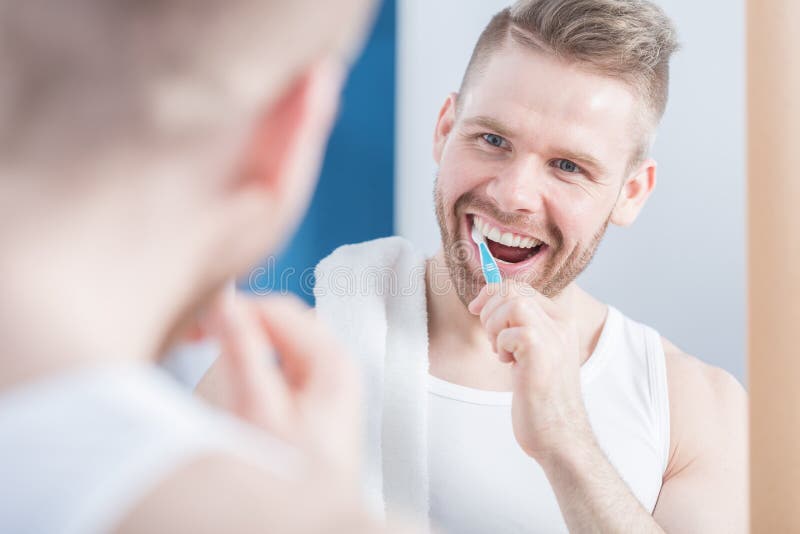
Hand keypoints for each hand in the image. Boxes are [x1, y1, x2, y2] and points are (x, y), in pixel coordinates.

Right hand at [200, 291, 361, 481]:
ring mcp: (328, 386)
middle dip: (239, 322)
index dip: (235, 309)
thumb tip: (223, 301)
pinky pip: (282, 364)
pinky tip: (232, 373)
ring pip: (280, 341)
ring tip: (207, 351)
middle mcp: (336, 368)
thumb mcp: (257, 411)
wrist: (313, 525)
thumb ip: (241, 350)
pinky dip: (254, 360)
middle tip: (194, 336)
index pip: (279, 310)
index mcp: (332, 364)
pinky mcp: (316, 403)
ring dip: (245, 340)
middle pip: (283, 322)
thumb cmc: (289, 478)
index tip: (194, 325)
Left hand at [468, 280, 593, 462]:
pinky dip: (500, 345)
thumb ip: (520, 327)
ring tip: (502, 352)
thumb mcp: (534, 353)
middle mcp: (561, 325)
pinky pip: (510, 332)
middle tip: (493, 340)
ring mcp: (554, 339)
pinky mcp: (542, 355)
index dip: (491, 293)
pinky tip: (509, 364)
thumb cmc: (541, 397)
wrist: (560, 434)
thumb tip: (487, 301)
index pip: (521, 286)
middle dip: (489, 311)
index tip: (476, 309)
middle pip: (513, 290)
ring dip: (495, 326)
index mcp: (561, 321)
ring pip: (513, 304)